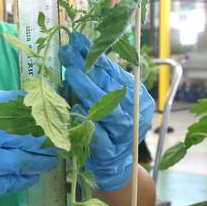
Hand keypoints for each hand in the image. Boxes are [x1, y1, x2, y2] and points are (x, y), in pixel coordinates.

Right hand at [0, 90, 58, 205]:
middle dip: (40, 143)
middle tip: (55, 146)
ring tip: (48, 162)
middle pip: (14, 137)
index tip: (52, 124)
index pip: (9, 111)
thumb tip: (31, 100)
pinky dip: (23, 180)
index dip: (34, 118)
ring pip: (13, 162)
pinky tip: (32, 177)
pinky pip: (5, 183)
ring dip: (36, 163)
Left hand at [59, 32, 155, 191]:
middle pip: (111, 89)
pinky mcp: (108, 153)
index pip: (116, 73)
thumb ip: (98, 79)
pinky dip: (87, 121)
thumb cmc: (109, 126)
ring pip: (108, 112)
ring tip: (71, 73)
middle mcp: (133, 116)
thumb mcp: (108, 100)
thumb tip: (78, 47)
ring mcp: (122, 136)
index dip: (97, 55)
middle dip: (89, 68)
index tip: (77, 40)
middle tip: (69, 51)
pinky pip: (99, 136)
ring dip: (89, 90)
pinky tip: (75, 108)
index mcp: (137, 99)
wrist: (117, 165)